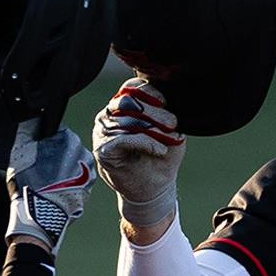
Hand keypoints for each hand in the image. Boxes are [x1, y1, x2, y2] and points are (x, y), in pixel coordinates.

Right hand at [6, 122, 92, 255]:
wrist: (38, 217)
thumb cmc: (28, 183)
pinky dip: (67, 185)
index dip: (45, 141)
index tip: (37, 152)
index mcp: (69, 140)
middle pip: (66, 149)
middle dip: (54, 156)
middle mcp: (84, 154)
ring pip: (72, 165)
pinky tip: (54, 192)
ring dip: (61, 171)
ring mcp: (89, 173)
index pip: (57, 131)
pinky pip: (76, 182)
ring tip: (46, 183)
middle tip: (40, 169)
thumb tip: (33, 117)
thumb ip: (28, 128)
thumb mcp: (21, 150)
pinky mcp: (88, 191)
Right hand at [91, 78, 184, 227]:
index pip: (130, 88)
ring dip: (152, 129)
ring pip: (126, 120)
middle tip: (172, 123)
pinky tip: (158, 150)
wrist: (153, 188)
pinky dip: (145, 142)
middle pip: (128, 102)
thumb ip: (166, 112)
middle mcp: (109, 117)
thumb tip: (169, 98)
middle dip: (153, 111)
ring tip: (168, 140)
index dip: (148, 91)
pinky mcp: (103, 150)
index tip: (165, 102)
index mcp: (123, 107)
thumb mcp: (169, 129)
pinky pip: (123, 139)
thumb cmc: (160, 156)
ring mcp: (102, 133)